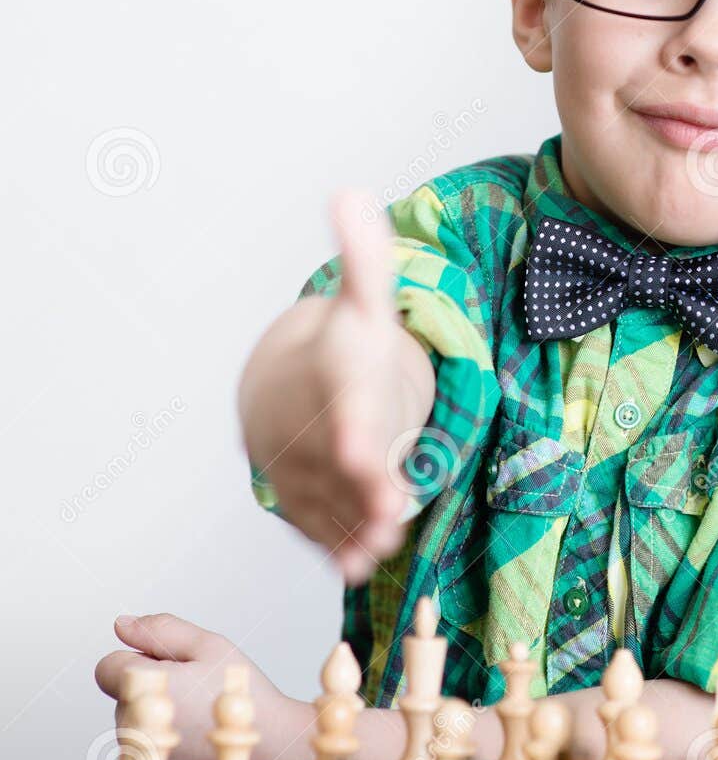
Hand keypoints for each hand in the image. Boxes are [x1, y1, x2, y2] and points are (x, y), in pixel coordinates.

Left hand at [94, 613, 308, 759]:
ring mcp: (142, 756)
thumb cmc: (242, 694)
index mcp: (142, 688)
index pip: (108, 666)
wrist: (273, 746)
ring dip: (159, 712)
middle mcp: (133, 725)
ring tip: (201, 715)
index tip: (175, 667)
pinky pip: (147, 747)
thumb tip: (123, 625)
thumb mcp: (209, 646)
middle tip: (199, 689)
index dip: (142, 659)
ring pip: (134, 721)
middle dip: (153, 685)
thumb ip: (161, 631)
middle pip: (123, 694)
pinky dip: (167, 739)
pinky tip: (198, 737)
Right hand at [244, 189, 423, 583]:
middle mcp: (305, 425)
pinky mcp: (307, 500)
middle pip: (339, 460)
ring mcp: (302, 467)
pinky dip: (339, 547)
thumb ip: (367, 260)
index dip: (350, 424)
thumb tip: (352, 193)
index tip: (362, 445)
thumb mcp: (362, 306)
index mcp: (327, 377)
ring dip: (355, 525)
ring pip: (331, 500)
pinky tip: (362, 566)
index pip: (340, 401)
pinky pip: (321, 525)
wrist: (284, 388)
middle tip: (391, 509)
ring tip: (385, 545)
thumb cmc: (338, 351)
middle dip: (363, 486)